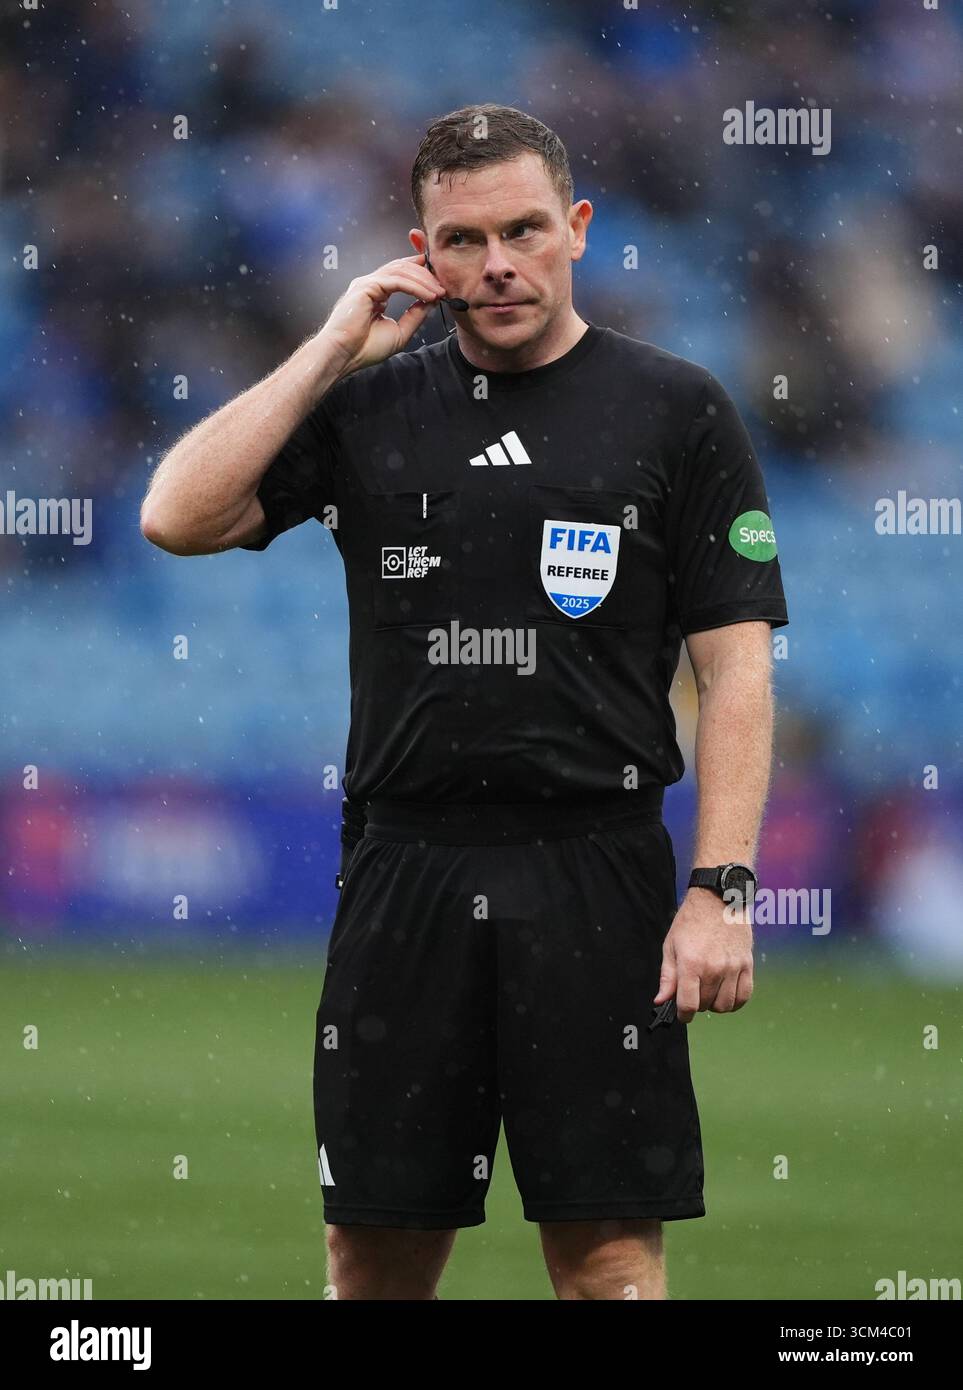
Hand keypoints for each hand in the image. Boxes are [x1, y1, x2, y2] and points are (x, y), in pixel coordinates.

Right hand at [319, 253, 446, 377]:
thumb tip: (432, 301)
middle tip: (443, 287)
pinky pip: (396, 281)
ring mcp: (367, 283)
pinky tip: (428, 296)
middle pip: (402, 268)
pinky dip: (415, 287)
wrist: (344, 356)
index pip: (400, 274)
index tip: (439, 282)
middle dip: (426, 275)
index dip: (420, 273)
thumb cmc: (364, 348)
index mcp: (376, 293)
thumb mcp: (400, 332)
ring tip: (439, 292)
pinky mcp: (366, 286)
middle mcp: (371, 284)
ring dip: (423, 280)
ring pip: (401, 271)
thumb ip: (415, 315)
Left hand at [654, 888, 753, 1023]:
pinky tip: (726, 994)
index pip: (688, 1005)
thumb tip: (661, 1000)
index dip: (683, 1015)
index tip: (682, 1014)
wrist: (717, 900)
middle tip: (693, 992)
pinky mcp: (747, 964)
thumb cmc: (691, 922)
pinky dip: (735, 1001)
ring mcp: (733, 967)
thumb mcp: (671, 946)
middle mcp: (714, 968)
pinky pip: (744, 995)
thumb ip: (667, 976)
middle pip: (706, 1005)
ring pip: (725, 1005)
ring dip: (715, 1004)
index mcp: (691, 964)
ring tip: (709, 992)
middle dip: (697, 1004)